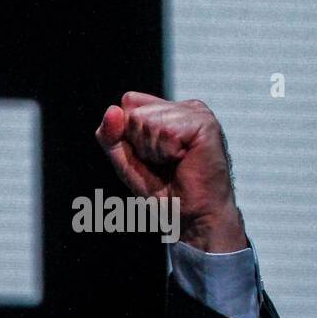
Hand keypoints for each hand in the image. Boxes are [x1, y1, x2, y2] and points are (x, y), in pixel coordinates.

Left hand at [95, 92, 245, 252]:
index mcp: (166, 111)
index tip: (148, 156)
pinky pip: (166, 131)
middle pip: (134, 112)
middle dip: (139, 145)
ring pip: (147, 120)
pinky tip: (184, 159)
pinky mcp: (205, 122)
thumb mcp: (125, 161)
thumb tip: (112, 110)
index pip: (128, 102)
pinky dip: (167, 152)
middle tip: (163, 163)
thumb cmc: (164, 191)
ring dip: (154, 150)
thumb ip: (111, 136)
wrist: (191, 215)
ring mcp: (196, 112)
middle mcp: (182, 107)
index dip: (126, 133)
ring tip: (174, 162)